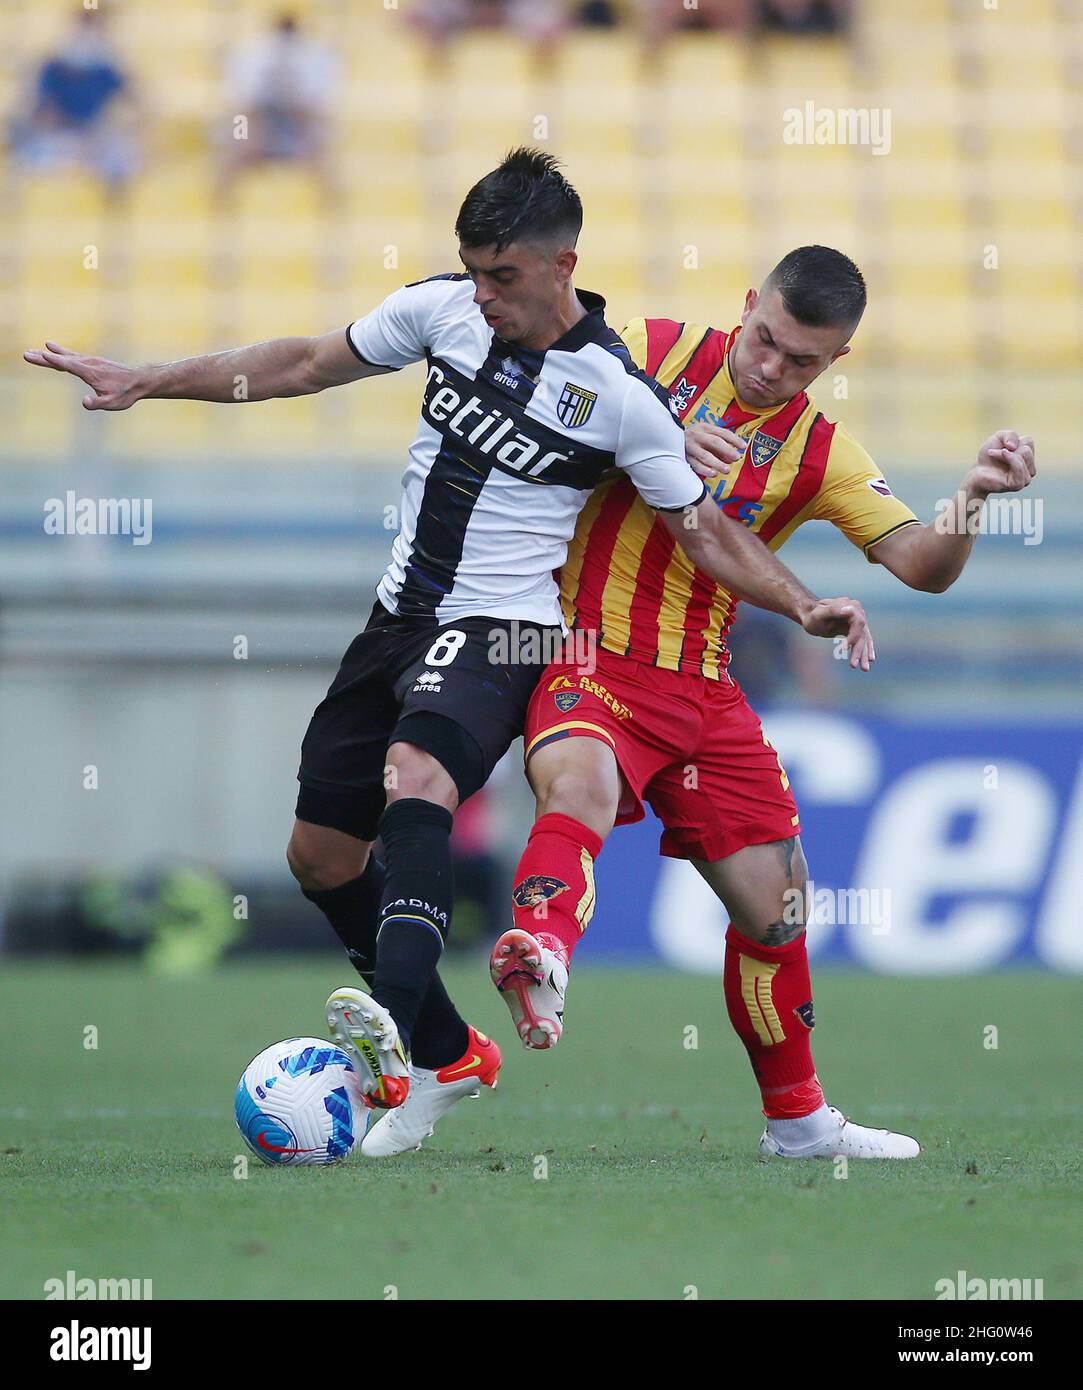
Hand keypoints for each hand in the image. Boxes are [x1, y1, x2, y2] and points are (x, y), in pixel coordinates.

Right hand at [23, 341, 145, 410]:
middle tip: (26, 354)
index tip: (40, 355)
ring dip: (49, 353)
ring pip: (66, 356)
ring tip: (34, 351)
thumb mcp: (112, 404)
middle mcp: (88, 363)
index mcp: (90, 373)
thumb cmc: (125, 394)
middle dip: (43, 357)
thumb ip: (97, 404)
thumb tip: (84, 402)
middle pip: (62, 359)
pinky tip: (53, 350)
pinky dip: (60, 353)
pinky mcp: (93, 361)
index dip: (54, 360)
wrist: (139, 381)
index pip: (68, 365)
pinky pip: (72, 356)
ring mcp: (90, 360)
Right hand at [684, 423, 746, 478]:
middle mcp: (696, 435)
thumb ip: (719, 445)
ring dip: (717, 463)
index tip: (743, 446)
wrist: (668, 438)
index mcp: (704, 428)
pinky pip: (695, 465)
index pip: (722, 432)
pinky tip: (713, 473)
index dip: (734, 439)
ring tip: (727, 470)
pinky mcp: (684, 457)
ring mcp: (689, 447)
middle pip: (714, 442)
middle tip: (736, 458)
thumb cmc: (693, 438)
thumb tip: (732, 458)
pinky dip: (705, 470)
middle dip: (727, 450)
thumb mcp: (705, 435)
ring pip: (705, 455)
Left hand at [801, 597, 874, 671]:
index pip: (858, 623)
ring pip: (864, 640)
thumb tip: (848, 609)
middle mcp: (858, 613)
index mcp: (851, 606)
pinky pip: (862, 641)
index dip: (854, 637)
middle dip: (859, 651)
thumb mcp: (820, 613)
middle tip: (854, 666)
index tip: (844, 649)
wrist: (810, 616)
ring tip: (864, 669)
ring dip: (864, 655)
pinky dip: (864, 651)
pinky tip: (869, 660)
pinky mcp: (855, 630)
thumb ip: (833, 609)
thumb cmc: (813, 616)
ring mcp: (858, 621)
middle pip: (862, 634)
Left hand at [966, 430, 1035, 497]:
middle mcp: (1030, 470)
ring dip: (1004, 454)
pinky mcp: (1017, 484)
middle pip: (1027, 449)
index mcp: (1029, 459)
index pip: (1029, 442)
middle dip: (1008, 448)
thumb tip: (1013, 447)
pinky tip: (997, 457)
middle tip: (994, 454)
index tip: (1001, 448)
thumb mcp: (999, 438)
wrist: (976, 472)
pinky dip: (1009, 458)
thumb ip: (1010, 435)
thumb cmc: (989, 457)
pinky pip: (1019, 466)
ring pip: (1024, 455)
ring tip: (993, 457)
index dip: (1012, 441)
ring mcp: (1025, 479)